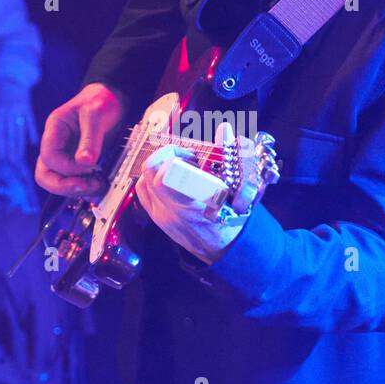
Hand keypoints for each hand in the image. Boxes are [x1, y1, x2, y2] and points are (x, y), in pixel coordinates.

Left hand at [0, 82, 36, 163]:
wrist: (10, 74)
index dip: (1, 146)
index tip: (2, 159)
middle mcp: (9, 111)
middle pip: (11, 134)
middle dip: (11, 150)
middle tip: (13, 165)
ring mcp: (20, 110)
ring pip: (20, 130)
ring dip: (20, 146)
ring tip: (21, 159)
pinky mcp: (28, 107)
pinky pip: (31, 121)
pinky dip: (32, 132)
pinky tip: (33, 143)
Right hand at [35, 82, 125, 196]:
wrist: (112, 99)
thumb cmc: (100, 101)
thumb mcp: (96, 114)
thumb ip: (90, 138)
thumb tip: (84, 162)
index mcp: (54, 130)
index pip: (49, 157)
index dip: (67, 167)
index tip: (89, 166)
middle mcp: (55, 146)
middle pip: (45, 175)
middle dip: (64, 186)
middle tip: (87, 186)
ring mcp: (65, 156)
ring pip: (57, 182)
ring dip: (75, 190)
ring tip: (97, 186)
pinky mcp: (77, 164)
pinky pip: (73, 182)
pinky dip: (84, 188)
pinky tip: (100, 185)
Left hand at [134, 134, 253, 265]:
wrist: (225, 253)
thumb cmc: (234, 223)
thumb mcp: (240, 192)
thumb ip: (232, 160)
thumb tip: (225, 130)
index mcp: (190, 207)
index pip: (162, 177)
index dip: (174, 157)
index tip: (194, 156)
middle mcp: (170, 212)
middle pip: (150, 171)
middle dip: (168, 154)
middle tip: (188, 157)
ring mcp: (160, 216)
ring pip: (144, 178)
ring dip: (161, 165)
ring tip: (183, 168)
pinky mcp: (156, 218)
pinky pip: (143, 190)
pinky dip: (154, 179)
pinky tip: (173, 179)